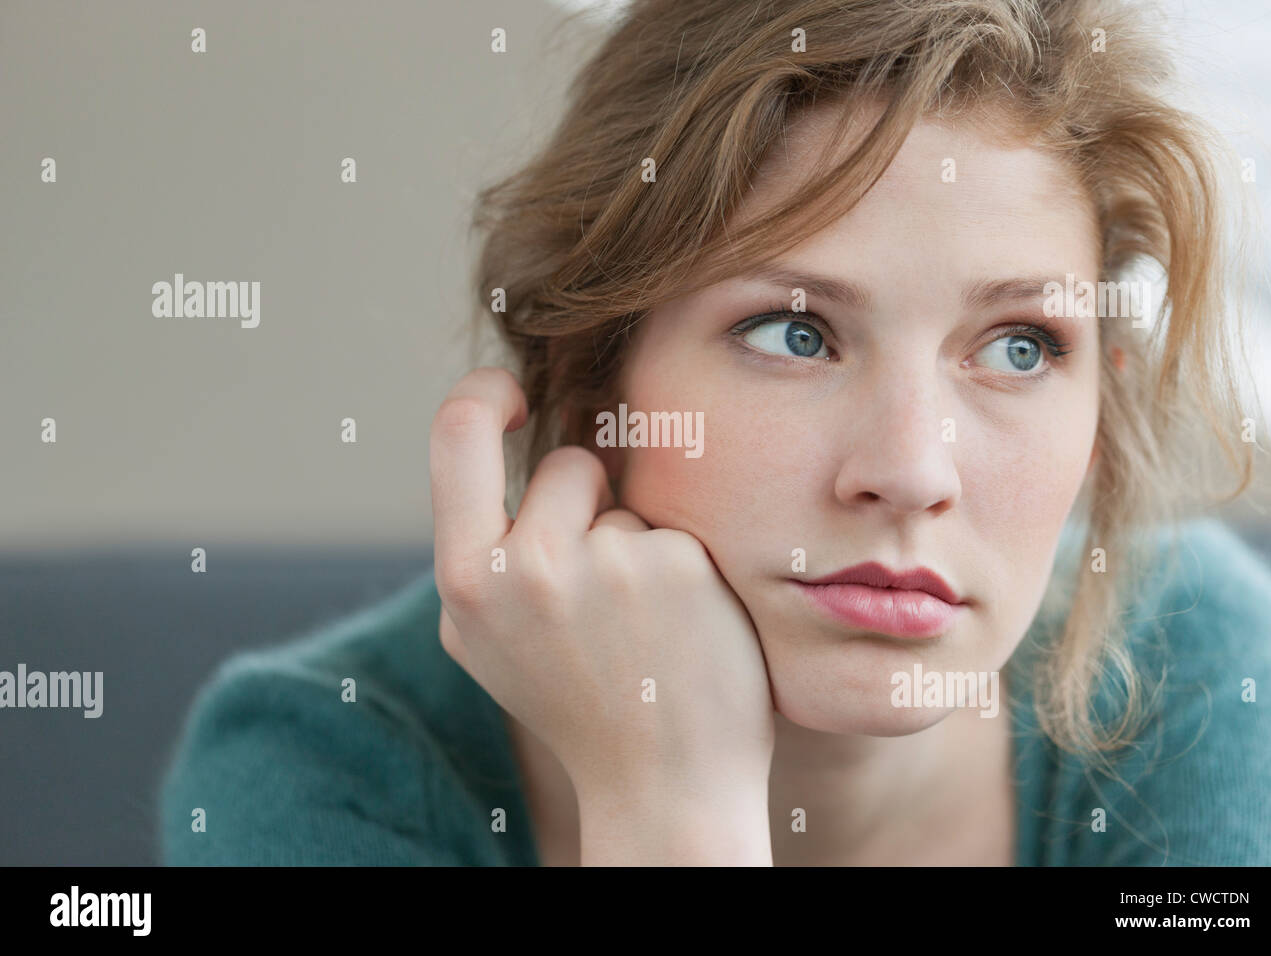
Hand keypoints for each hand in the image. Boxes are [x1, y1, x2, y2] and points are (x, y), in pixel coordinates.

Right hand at [428, 368, 774, 814]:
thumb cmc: (579, 702)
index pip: (455, 432)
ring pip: (624, 499)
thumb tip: (505, 437)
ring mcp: (602, 565)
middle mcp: (524, 570)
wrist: (662, 786)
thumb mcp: (491, 635)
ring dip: (633, 541)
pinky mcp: (673, 565)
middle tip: (603, 595)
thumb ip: (485, 547)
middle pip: (563, 464)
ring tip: (639, 624)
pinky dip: (680, 567)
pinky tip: (681, 629)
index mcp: (465, 583)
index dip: (483, 392)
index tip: (514, 389)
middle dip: (587, 505)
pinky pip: (674, 528)